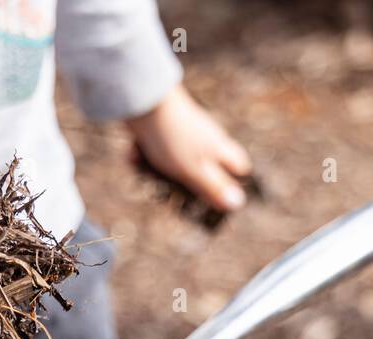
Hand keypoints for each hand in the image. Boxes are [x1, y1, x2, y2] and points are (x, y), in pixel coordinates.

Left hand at [126, 85, 251, 211]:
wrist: (142, 100)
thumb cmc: (172, 138)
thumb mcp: (193, 171)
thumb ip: (213, 187)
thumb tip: (238, 204)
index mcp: (219, 148)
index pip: (239, 164)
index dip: (232, 182)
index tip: (217, 198)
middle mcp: (206, 138)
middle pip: (202, 169)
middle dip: (182, 183)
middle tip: (167, 188)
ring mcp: (184, 132)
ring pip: (173, 162)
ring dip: (154, 170)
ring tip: (142, 164)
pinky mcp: (163, 127)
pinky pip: (155, 149)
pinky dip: (143, 154)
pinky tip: (133, 153)